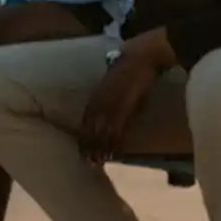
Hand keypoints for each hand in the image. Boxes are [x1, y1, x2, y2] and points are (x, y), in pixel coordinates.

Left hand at [78, 29, 176, 164]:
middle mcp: (101, 102)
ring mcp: (113, 106)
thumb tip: (103, 107)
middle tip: (87, 161)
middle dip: (89, 145)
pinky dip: (116, 143)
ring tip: (98, 163)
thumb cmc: (128, 67)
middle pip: (92, 128)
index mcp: (97, 95)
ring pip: (103, 132)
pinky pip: (119, 130)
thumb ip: (106, 94)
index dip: (83, 134)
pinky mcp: (126, 108)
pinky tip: (115, 154)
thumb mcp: (112, 81)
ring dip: (100, 148)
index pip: (87, 119)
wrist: (140, 57)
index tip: (81, 148)